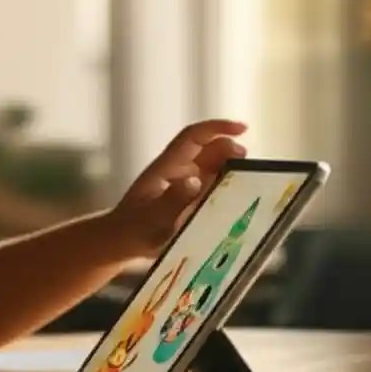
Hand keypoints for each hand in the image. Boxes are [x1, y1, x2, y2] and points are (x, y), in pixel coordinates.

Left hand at [109, 119, 247, 256]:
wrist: (122, 244)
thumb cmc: (132, 229)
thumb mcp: (153, 217)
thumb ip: (173, 200)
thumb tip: (196, 180)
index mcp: (168, 166)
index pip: (193, 136)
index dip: (217, 127)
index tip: (243, 129)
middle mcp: (179, 171)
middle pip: (210, 149)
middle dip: (231, 150)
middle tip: (247, 166)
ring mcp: (187, 186)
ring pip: (217, 168)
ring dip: (234, 171)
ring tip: (249, 185)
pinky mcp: (193, 202)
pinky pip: (217, 188)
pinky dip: (230, 189)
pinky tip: (242, 203)